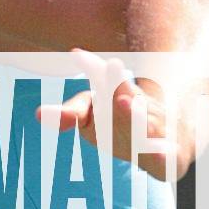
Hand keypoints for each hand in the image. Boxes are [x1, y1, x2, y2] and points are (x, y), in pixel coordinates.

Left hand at [36, 47, 180, 180]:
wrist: (170, 142)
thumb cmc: (120, 125)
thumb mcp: (94, 117)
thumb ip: (70, 112)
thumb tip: (38, 114)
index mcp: (116, 94)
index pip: (101, 77)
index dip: (91, 65)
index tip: (76, 53)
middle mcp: (136, 107)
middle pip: (125, 92)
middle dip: (117, 80)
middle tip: (111, 63)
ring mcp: (154, 129)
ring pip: (145, 121)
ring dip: (135, 112)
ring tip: (123, 101)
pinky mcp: (167, 155)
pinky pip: (164, 156)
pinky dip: (162, 154)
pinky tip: (159, 153)